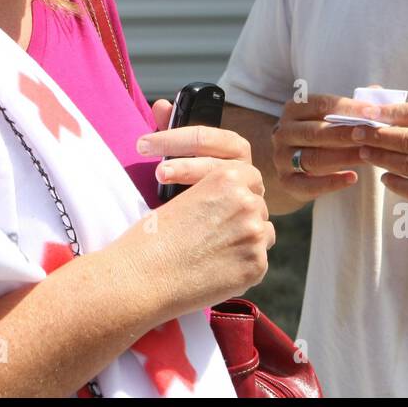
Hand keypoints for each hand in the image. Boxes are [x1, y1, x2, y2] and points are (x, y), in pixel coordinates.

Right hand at [120, 118, 274, 316]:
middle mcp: (247, 202)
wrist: (143, 277)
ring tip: (217, 250)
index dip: (240, 190)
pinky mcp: (256, 265)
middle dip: (244, 216)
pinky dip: (243, 265)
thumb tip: (175, 129)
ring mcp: (255, 235)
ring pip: (263, 233)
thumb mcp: (175, 194)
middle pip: (259, 206)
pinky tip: (219, 269)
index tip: (228, 200)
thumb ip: (199, 177)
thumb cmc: (150, 236)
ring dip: (247, 239)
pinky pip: (258, 261)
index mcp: (226, 178)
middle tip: (222, 229)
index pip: (249, 177)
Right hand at [269, 93, 370, 205]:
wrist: (297, 167)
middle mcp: (282, 132)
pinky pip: (307, 184)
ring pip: (312, 158)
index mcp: (293, 109)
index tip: (374, 113)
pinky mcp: (286, 182)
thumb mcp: (333, 118)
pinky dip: (331, 182)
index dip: (349, 108)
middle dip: (345, 133)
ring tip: (367, 157)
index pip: (321, 104)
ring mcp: (281, 158)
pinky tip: (353, 178)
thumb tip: (377, 92)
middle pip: (315, 131)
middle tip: (370, 135)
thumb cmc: (323, 136)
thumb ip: (353, 106)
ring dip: (342, 157)